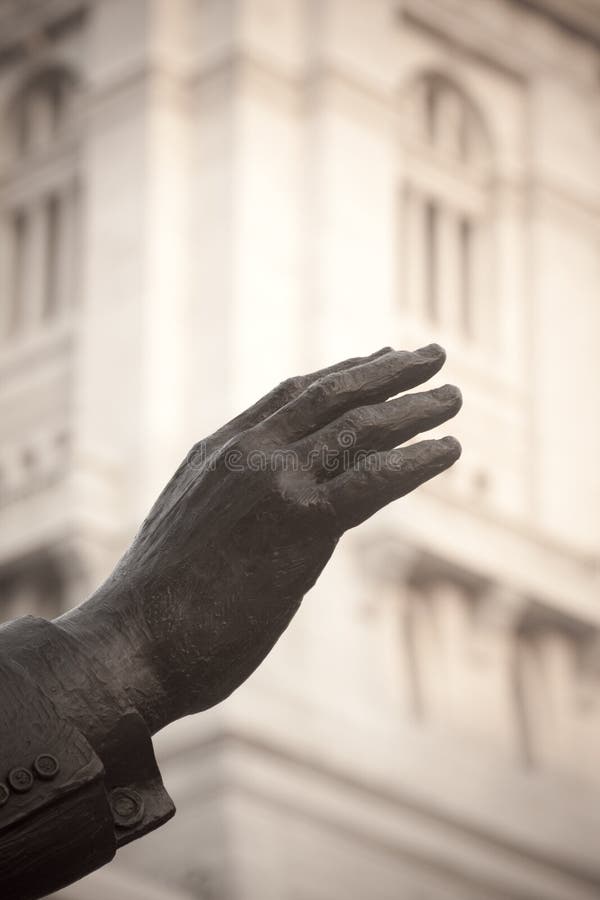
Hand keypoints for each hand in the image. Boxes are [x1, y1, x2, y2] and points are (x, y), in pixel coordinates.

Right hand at [64, 346, 461, 732]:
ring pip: (359, 428)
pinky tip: (448, 451)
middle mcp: (248, 452)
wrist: (131, 644)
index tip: (379, 360)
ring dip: (414, 409)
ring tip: (452, 398)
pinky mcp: (300, 524)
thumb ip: (234, 502)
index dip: (344, 373)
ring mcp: (274, 482)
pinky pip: (373, 479)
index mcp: (219, 450)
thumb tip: (284, 509)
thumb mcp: (192, 528)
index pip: (293, 395)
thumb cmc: (159, 601)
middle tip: (431, 356)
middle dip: (388, 370)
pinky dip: (416, 461)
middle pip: (333, 394)